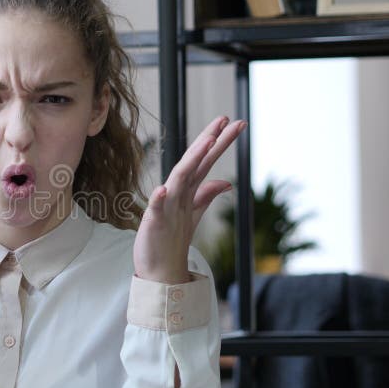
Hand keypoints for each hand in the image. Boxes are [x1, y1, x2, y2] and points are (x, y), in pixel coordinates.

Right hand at [133, 116, 245, 283]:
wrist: (158, 268)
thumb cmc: (169, 239)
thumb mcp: (192, 214)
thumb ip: (206, 195)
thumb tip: (227, 181)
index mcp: (186, 191)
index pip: (205, 161)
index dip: (219, 142)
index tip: (234, 123)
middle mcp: (176, 193)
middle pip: (195, 161)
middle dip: (210, 140)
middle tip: (225, 119)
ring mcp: (165, 206)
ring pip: (180, 178)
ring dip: (192, 159)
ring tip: (207, 142)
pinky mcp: (154, 222)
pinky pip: (156, 209)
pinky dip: (159, 199)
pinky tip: (162, 190)